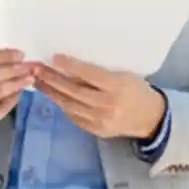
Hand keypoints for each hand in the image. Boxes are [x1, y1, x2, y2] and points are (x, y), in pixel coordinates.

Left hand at [34, 54, 165, 139]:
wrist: (151, 118)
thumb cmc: (137, 90)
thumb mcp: (124, 75)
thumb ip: (101, 72)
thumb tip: (71, 65)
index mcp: (118, 86)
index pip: (90, 75)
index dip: (71, 66)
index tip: (54, 57)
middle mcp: (108, 105)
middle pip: (75, 91)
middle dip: (53, 79)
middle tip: (37, 69)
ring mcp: (101, 120)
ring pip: (70, 105)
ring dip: (51, 93)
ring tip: (37, 81)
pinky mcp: (96, 130)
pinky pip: (74, 116)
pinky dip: (62, 105)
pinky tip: (52, 95)